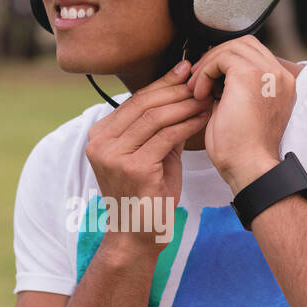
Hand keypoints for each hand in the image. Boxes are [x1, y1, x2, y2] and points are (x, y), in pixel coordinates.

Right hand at [85, 59, 213, 249]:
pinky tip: (204, 118)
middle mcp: (100, 143)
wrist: (138, 237)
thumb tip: (182, 92)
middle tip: (201, 78)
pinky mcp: (133, 168)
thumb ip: (160, 127)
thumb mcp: (150, 154)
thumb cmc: (148, 196)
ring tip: (207, 97)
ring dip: (185, 105)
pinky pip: (166, 136)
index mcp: (99, 136)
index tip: (185, 69)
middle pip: (144, 104)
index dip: (162, 83)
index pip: (134, 101)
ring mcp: (114, 155)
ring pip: (156, 117)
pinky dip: (188, 124)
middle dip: (176, 90)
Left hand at [186, 37, 296, 193]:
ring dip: (208, 65)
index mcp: (281, 84)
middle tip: (198, 81)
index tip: (207, 82)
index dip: (226, 62)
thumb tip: (213, 73)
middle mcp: (280, 75)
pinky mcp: (251, 76)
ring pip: (231, 48)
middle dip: (216, 58)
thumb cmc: (240, 149)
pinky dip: (205, 72)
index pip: (252, 54)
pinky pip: (222, 57)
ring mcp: (268, 73)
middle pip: (244, 44)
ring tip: (197, 90)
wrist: (248, 167)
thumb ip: (233, 88)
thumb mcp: (239, 110)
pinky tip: (200, 95)